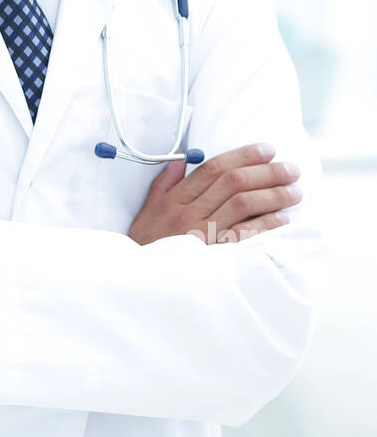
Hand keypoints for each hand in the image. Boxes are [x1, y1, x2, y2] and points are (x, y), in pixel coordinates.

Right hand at [127, 143, 301, 246]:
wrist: (141, 286)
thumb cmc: (145, 248)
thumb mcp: (147, 212)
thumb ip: (164, 183)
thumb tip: (183, 158)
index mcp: (174, 200)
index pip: (213, 168)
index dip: (243, 155)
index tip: (268, 150)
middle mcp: (187, 213)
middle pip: (232, 182)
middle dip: (266, 172)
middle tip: (291, 169)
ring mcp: (200, 235)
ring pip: (241, 203)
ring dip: (272, 194)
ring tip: (295, 191)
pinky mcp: (211, 257)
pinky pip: (242, 235)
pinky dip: (265, 224)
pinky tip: (283, 218)